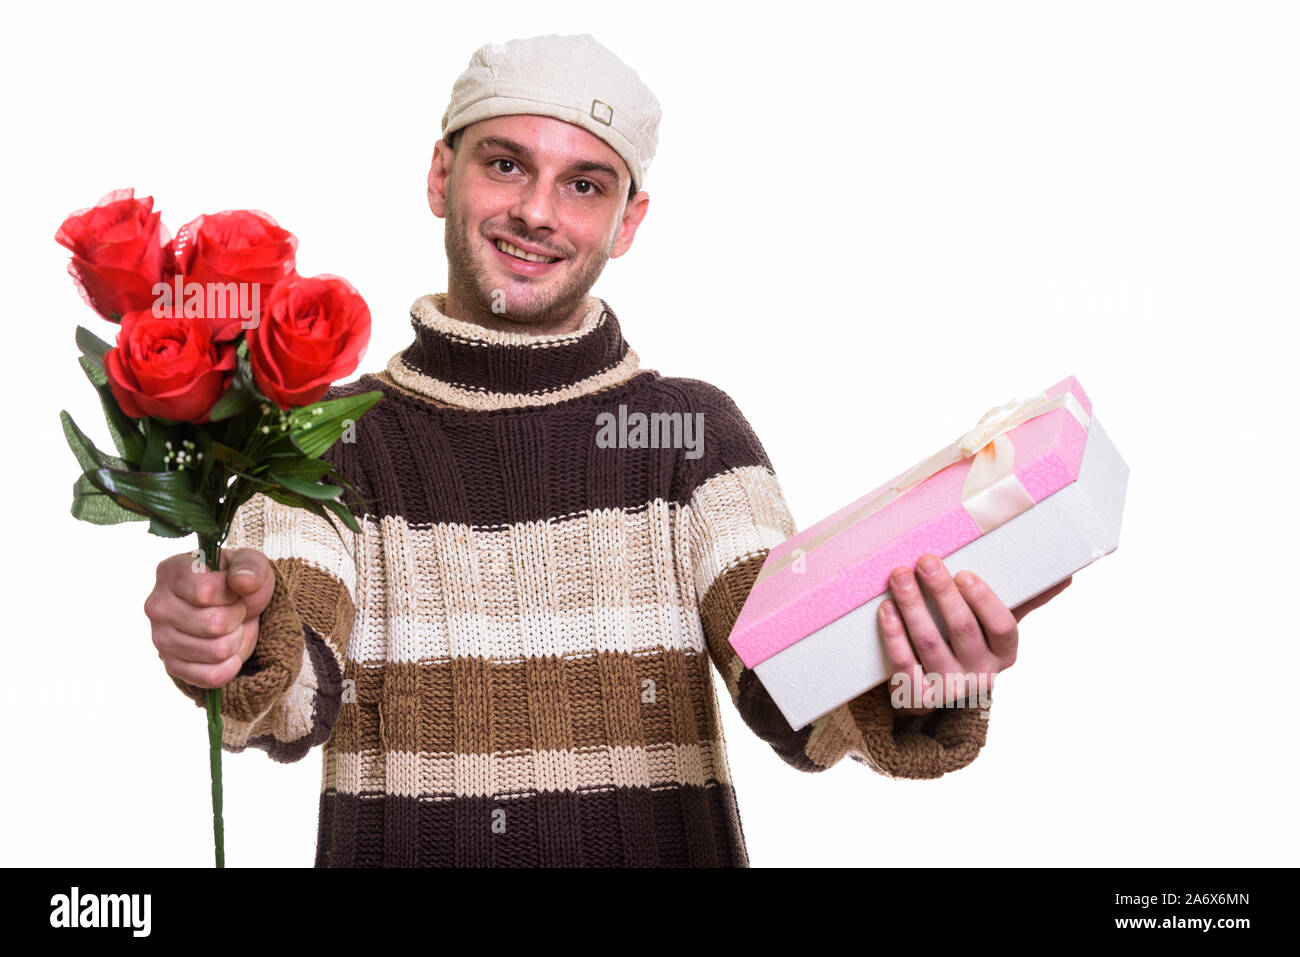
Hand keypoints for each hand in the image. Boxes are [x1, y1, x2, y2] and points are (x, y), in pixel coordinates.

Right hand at [145, 547, 274, 688]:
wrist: (235, 608)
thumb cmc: (237, 582)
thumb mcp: (251, 565)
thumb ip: (249, 567)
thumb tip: (243, 581)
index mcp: (171, 572)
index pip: (206, 592)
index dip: (232, 594)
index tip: (232, 590)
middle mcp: (158, 606)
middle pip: (214, 624)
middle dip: (237, 618)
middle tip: (234, 610)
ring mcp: (161, 639)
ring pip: (217, 651)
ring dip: (236, 640)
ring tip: (229, 627)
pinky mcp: (172, 666)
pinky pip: (212, 676)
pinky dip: (230, 665)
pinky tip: (227, 650)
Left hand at [877, 554, 1071, 717]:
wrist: (940, 690)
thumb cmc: (972, 643)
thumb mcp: (997, 625)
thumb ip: (1026, 599)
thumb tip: (1065, 575)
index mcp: (1005, 652)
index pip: (1003, 626)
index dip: (984, 600)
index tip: (964, 573)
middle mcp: (981, 674)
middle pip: (962, 629)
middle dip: (942, 592)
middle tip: (925, 561)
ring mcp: (950, 688)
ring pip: (930, 644)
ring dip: (913, 607)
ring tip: (900, 576)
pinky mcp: (920, 699)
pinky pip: (904, 666)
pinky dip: (894, 636)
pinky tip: (886, 609)